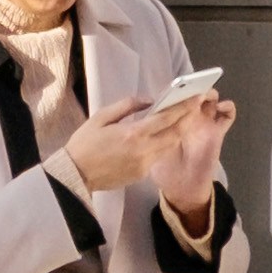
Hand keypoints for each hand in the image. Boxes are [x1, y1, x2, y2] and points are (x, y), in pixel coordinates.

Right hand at [66, 82, 233, 216]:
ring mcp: (144, 165)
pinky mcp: (141, 174)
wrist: (75, 174)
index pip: (167, 118)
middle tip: (194, 107)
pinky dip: (163, 144)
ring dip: (178, 132)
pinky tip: (162, 135)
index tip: (196, 98)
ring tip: (182, 119)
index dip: (184, 107)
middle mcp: (144, 150)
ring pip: (170, 146)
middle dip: (187, 119)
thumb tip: (149, 100)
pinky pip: (158, 156)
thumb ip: (128, 105)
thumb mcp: (102, 117)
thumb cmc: (85, 143)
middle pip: (176, 134)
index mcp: (134, 134)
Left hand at [155, 84, 233, 226]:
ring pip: (211, 100)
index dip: (175, 91)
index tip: (173, 87)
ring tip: (204, 94)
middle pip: (193, 95)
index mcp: (172, 120)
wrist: (182, 188)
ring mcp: (204, 123)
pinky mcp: (217, 132)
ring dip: (209, 93)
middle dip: (192, 88)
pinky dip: (227, 107)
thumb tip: (148, 111)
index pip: (176, 98)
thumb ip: (150, 132)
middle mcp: (189, 118)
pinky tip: (221, 106)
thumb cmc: (164, 170)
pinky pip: (227, 116)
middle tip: (190, 85)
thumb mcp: (150, 148)